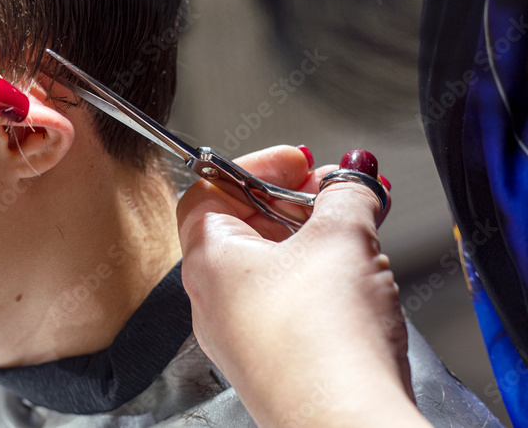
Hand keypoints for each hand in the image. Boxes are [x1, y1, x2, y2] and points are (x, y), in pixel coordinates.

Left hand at [176, 146, 428, 426]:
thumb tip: (354, 179)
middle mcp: (212, 300)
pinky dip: (317, 282)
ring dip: (312, 240)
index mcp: (208, 260)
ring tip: (356, 231)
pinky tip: (356, 281)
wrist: (345, 427)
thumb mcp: (343, 239)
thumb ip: (348, 195)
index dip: (256, 165)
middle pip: (243, 226)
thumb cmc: (322, 346)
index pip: (210, 188)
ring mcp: (239, 337)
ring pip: (269, 268)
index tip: (298, 162)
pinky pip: (286, 307)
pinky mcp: (272, 364)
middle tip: (336, 192)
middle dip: (295, 201)